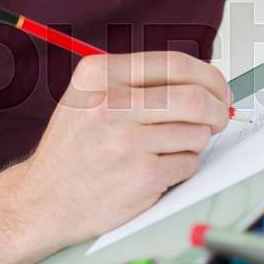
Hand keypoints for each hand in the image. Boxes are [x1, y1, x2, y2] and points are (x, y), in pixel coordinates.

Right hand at [21, 50, 230, 243]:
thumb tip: (203, 81)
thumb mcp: (88, 96)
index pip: (176, 64)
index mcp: (99, 75)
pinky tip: (156, 170)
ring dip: (195, 142)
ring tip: (168, 149)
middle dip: (218, 110)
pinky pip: (189, 164)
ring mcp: (128, 142)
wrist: (44, 199)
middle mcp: (111, 104)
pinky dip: (182, 167)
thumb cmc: (73, 149)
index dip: (209, 77)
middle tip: (219, 118)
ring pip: (198, 133)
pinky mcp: (142, 176)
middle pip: (196, 98)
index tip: (219, 90)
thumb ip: (138, 82)